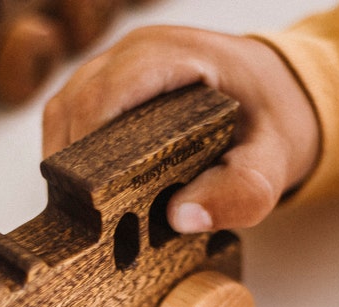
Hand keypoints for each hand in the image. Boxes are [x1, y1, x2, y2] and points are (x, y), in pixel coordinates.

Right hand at [43, 25, 319, 230]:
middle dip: (73, 166)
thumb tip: (181, 218)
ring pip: (63, 112)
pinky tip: (88, 190)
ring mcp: (116, 67)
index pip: (104, 96)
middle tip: (87, 220)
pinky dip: (70, 155)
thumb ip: (240, 191)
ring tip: (85, 209)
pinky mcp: (106, 86)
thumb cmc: (269, 124)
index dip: (88, 151)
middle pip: (74, 106)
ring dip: (66, 163)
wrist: (275, 99)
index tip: (91, 204)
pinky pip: (68, 117)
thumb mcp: (272, 162)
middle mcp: (136, 53)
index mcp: (176, 56)